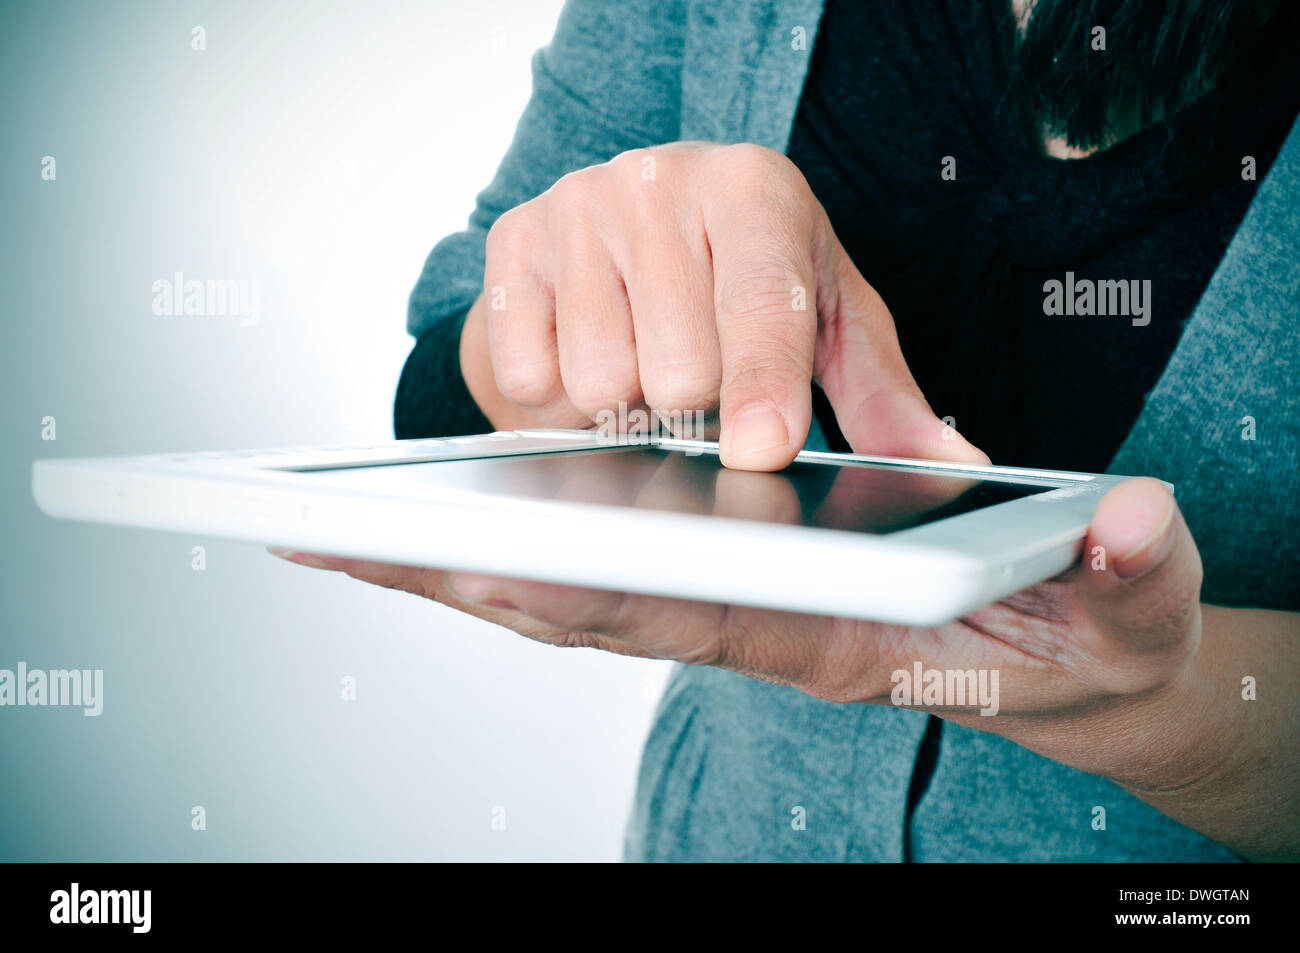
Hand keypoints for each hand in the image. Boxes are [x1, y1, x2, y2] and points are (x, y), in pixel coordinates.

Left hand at [272, 476, 1207, 791]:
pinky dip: (510, 553)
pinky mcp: (722, 578)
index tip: (470, 561)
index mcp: (824, 634)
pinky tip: (446, 524)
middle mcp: (754, 625)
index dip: (579, 586)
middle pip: (588, 605)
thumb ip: (1129, 572)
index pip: (686, 611)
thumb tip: (1129, 528)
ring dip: (461, 565)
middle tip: (337, 539)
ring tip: (349, 528)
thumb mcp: (1120, 603)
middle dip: (462, 578)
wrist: (1063, 652)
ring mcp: (728, 604)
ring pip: (573, 591)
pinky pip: (595, 571)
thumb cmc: (1073, 630)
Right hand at [458, 142, 986, 469]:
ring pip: (601, 378)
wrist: (632, 223)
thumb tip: (952, 462)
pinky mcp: (514, 242)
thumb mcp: (830, 322)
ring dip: (629, 404)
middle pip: (677, 363)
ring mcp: (578, 207)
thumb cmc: (746, 278)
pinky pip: (532, 377)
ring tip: (647, 365)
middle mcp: (660, 181)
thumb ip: (882, 395)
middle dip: (694, 408)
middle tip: (699, 384)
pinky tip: (592, 354)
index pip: (763, 302)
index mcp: (756, 190)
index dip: (764, 386)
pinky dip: (563, 397)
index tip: (763, 452)